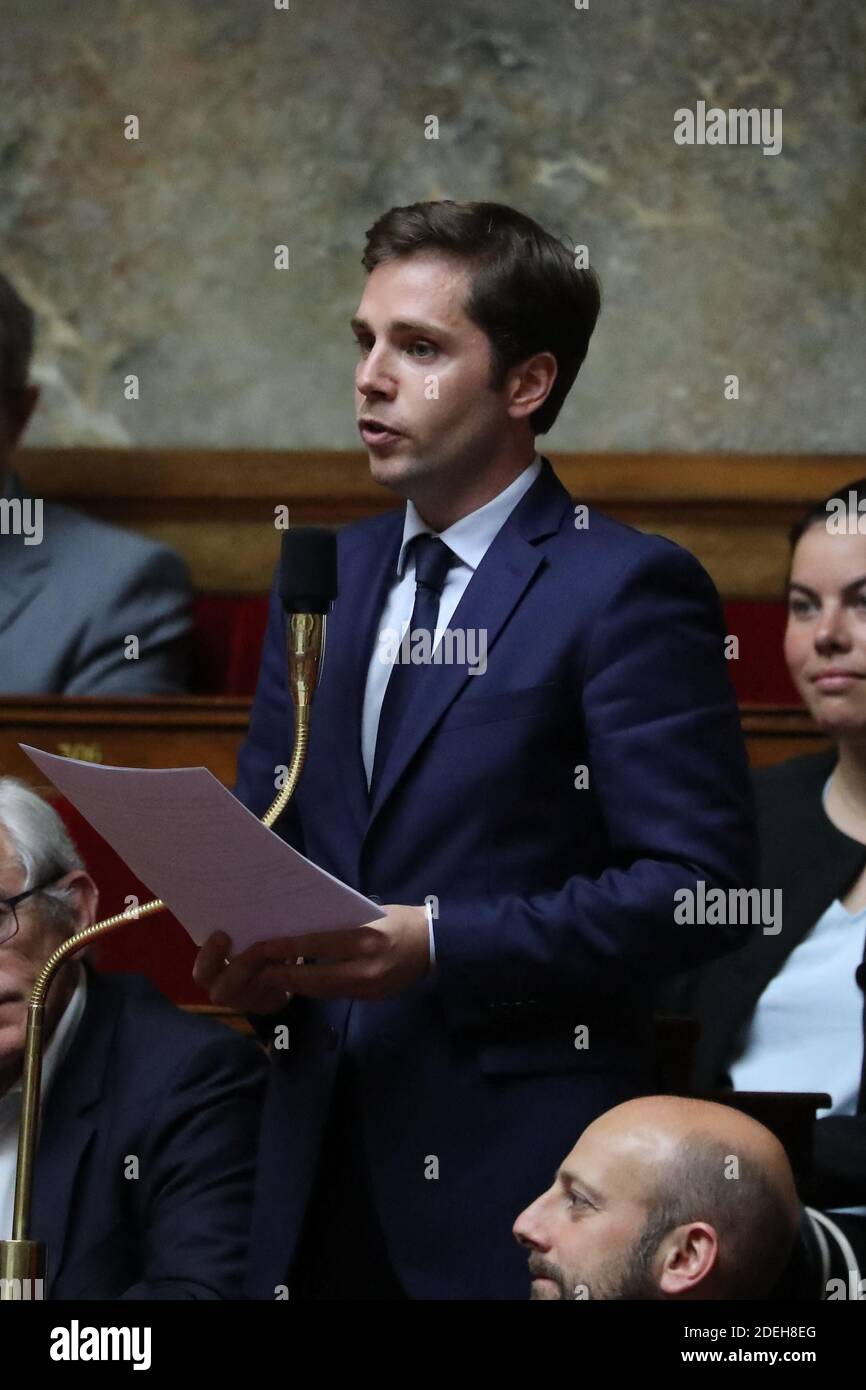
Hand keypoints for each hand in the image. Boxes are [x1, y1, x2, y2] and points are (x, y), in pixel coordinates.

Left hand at [192, 904, 429, 1010]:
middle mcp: (366, 969)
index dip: (287, 949)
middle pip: (315, 979)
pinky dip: (315, 988)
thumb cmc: (402, 921)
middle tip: (257, 971)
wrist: (437, 945)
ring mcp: (369, 988)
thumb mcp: (371, 914)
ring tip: (270, 978)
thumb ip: (341, 924)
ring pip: (322, 991)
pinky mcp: (371, 997)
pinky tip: (299, 983)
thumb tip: (303, 927)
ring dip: (295, 986)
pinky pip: (335, 994)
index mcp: (367, 940)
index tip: (262, 948)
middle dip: (283, 976)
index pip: (318, 945)